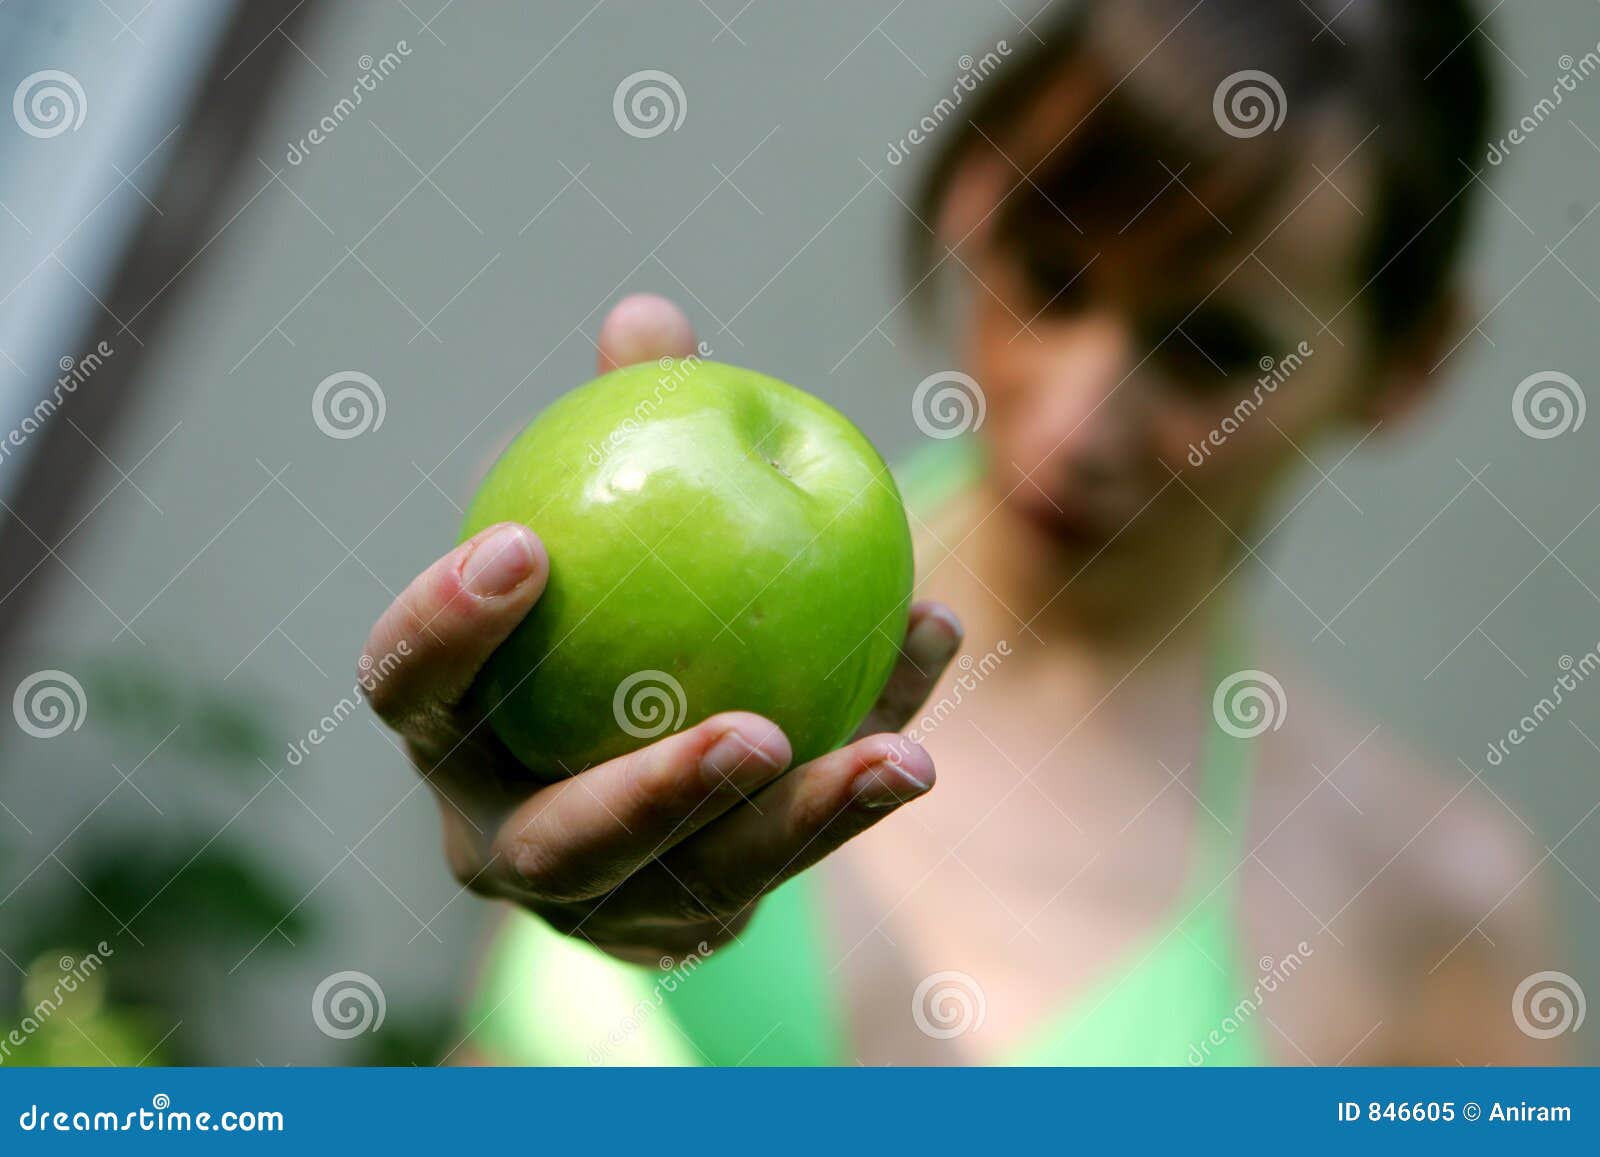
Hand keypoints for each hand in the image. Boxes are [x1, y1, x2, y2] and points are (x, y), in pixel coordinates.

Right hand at [362, 294, 962, 962]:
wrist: (637, 740)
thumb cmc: (601, 601)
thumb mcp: (604, 520)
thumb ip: (619, 433)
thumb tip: (651, 320)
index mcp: (449, 733)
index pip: (407, 690)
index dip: (442, 627)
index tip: (523, 542)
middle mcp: (504, 837)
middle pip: (559, 842)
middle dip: (650, 797)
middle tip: (754, 731)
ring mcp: (600, 905)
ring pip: (699, 887)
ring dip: (804, 824)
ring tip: (899, 755)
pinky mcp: (693, 925)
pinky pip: (789, 860)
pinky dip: (860, 782)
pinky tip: (927, 680)